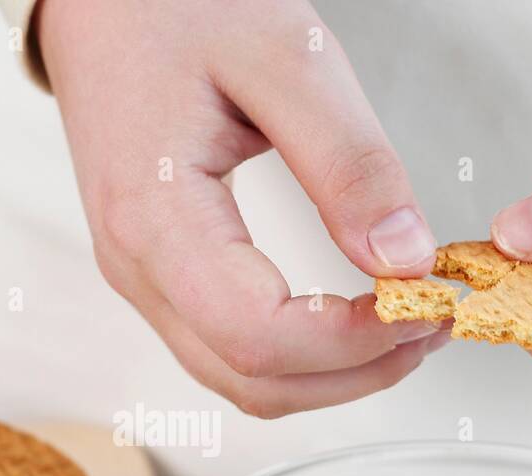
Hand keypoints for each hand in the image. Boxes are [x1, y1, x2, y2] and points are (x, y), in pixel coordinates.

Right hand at [37, 0, 443, 418]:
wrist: (99, 4)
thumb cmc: (177, 11)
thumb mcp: (285, 58)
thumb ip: (348, 161)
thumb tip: (406, 259)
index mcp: (155, 218)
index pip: (257, 334)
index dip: (352, 342)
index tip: (425, 304)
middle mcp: (136, 269)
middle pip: (252, 382)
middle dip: (354, 372)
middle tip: (432, 324)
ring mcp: (142, 280)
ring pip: (241, 381)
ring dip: (331, 375)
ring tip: (404, 324)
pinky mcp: (158, 277)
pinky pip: (228, 350)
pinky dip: (298, 356)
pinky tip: (349, 318)